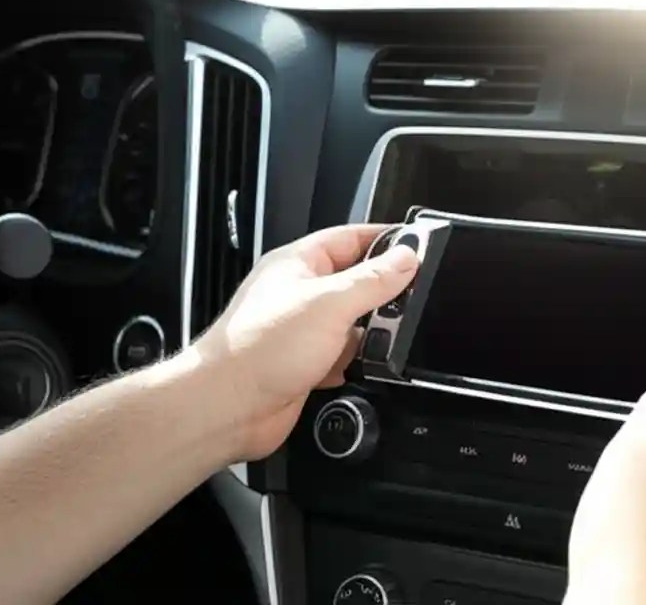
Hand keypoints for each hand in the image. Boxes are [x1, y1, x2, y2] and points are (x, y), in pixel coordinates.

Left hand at [190, 224, 417, 462]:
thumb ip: (372, 280)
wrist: (228, 407)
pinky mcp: (304, 363)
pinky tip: (362, 366)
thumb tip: (406, 258)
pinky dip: (356, 361)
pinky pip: (342, 355)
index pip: (349, 238)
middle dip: (382, 293)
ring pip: (352, 322)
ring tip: (387, 339)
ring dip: (370, 332)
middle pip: (354, 282)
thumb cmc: (260, 349)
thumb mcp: (330, 304)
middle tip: (411, 299)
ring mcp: (301, 330)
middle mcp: (299, 294)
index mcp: (298, 264)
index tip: (417, 244)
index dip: (384, 239)